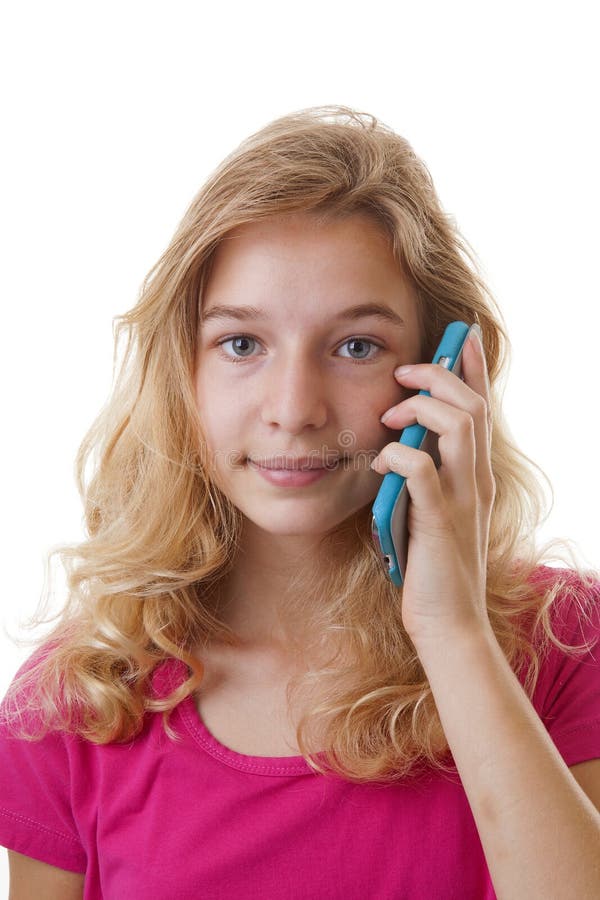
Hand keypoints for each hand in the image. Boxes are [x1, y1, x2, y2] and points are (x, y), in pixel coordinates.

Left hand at [370, 330, 495, 647]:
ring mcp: (463, 500)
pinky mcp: (440, 522)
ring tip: (389, 415)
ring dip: (421, 409)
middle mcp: (477, 481)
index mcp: (475, 476)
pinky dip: (398, 456)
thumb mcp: (430, 511)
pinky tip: (378, 463)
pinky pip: (423, 471)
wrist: (448, 623)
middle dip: (439, 377)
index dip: (471, 369)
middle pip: (471, 406)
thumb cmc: (431, 567)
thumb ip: (424, 477)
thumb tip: (397, 444)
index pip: (481, 408)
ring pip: (459, 426)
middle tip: (404, 375)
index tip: (459, 336)